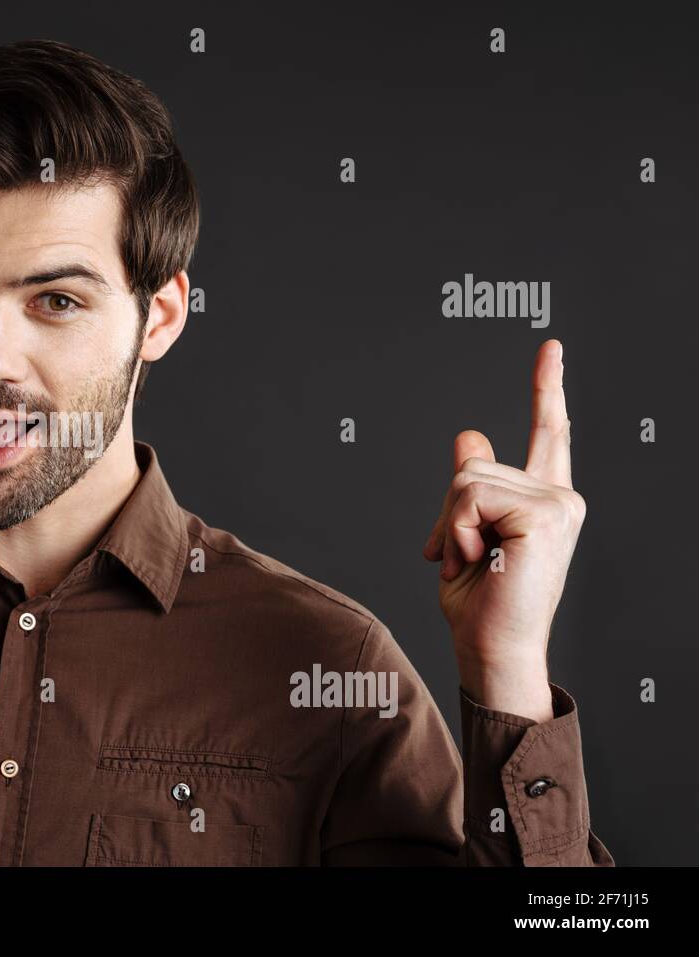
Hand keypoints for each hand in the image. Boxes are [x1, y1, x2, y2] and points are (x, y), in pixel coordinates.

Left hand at [422, 340, 585, 720]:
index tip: (551, 347)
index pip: (549, 432)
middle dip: (447, 511)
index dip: (547, 387)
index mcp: (544, 499)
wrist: (491, 648)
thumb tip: (470, 432)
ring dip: (450, 524)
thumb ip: (472, 485)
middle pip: (473, 462)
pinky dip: (457, 529)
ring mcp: (558, 503)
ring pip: (468, 477)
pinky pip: (470, 494)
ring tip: (470, 561)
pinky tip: (476, 559)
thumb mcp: (466, 532)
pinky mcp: (546, 513)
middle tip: (460, 557)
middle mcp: (559, 496)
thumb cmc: (480, 602)